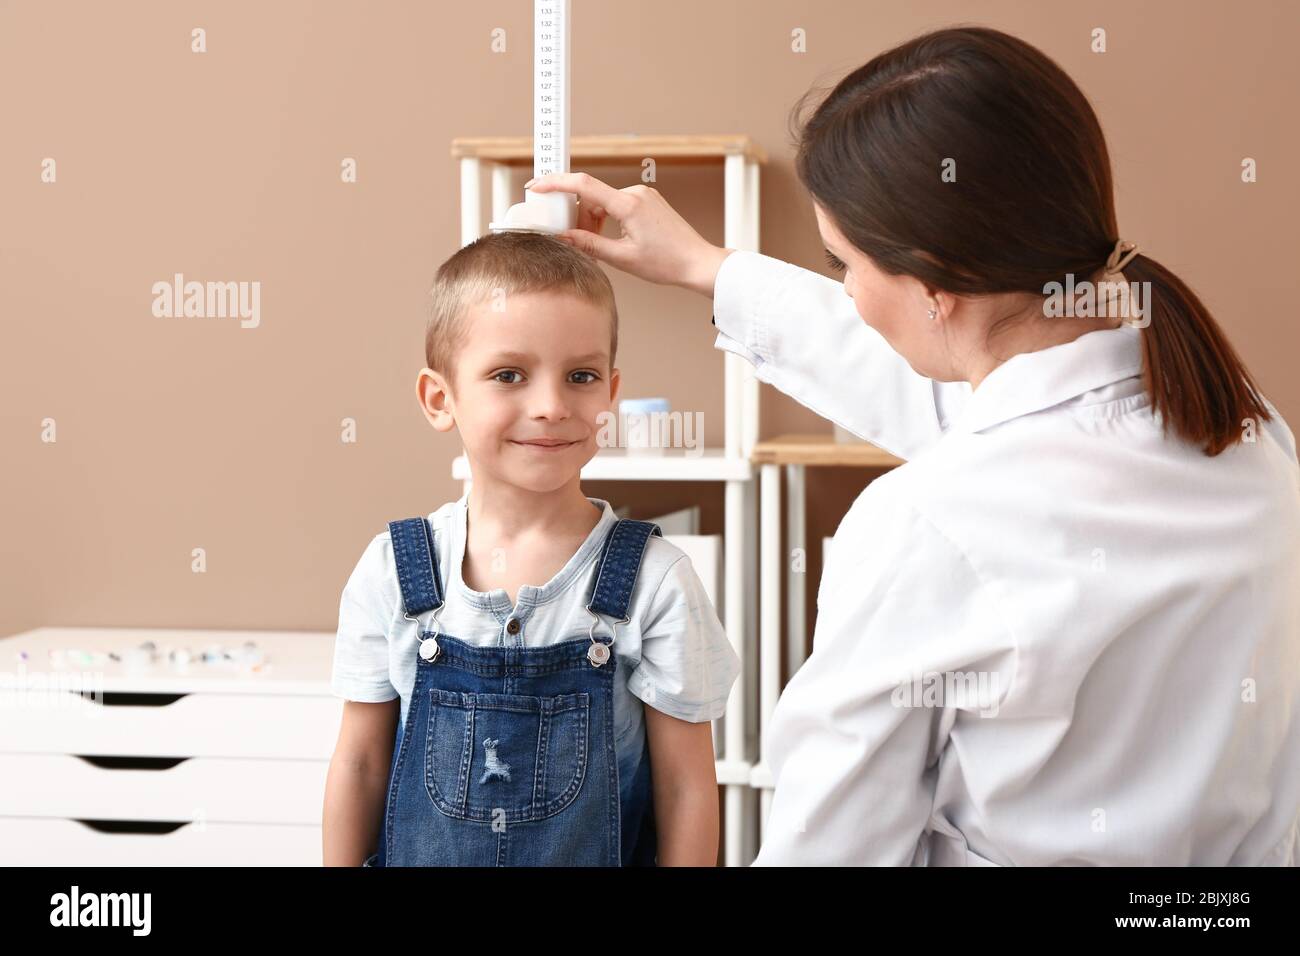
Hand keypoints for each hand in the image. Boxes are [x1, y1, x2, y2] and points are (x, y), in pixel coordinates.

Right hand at [526, 172, 733, 296]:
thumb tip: (563, 236)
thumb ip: (589, 244)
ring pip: (604, 202)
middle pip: (592, 197)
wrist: (698, 263)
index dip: (555, 183)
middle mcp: (636, 193)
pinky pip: (618, 204)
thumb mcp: (622, 258)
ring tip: (602, 247)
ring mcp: (644, 194)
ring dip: (594, 221)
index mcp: (628, 204)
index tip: (536, 186)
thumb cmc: (667, 263)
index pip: (583, 185)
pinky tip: (614, 239)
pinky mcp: (648, 200)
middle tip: (577, 242)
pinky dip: (608, 219)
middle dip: (579, 218)